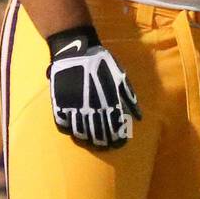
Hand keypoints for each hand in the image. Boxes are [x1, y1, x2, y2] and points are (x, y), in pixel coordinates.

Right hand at [46, 26, 141, 149]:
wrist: (76, 51)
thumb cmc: (101, 63)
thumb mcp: (120, 78)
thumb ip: (129, 98)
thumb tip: (139, 118)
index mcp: (108, 101)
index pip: (114, 127)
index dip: (117, 138)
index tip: (119, 143)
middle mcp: (91, 107)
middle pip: (98, 133)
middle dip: (104, 142)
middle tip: (106, 147)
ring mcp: (74, 107)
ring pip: (80, 132)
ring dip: (87, 140)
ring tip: (92, 144)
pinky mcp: (59, 104)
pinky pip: (63, 125)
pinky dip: (69, 132)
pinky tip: (74, 134)